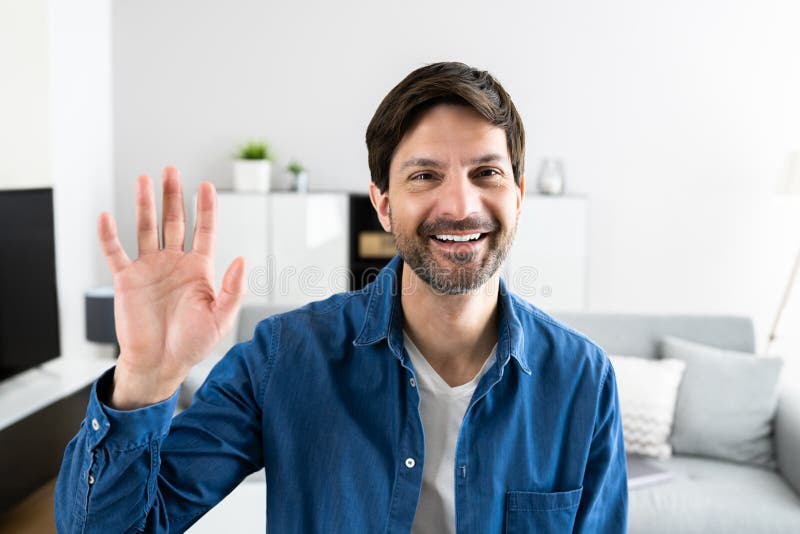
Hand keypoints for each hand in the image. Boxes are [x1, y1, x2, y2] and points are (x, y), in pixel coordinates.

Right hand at [98, 166, 245, 408]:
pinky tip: (107, 216)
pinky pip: (115, 252)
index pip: (204, 230)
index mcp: (199, 269)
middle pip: (174, 221)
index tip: (206, 185)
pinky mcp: (127, 280)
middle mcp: (174, 263)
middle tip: (172, 170)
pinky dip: (109, 235)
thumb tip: (243, 259)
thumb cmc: (193, 344)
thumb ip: (233, 289)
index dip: (205, 208)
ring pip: (146, 229)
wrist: (161, 363)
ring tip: (144, 179)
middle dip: (173, 196)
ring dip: (145, 204)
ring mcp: (150, 268)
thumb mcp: (221, 317)